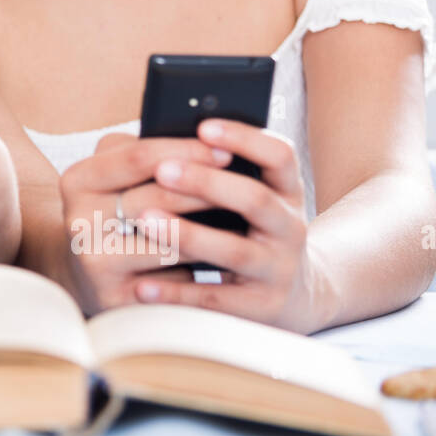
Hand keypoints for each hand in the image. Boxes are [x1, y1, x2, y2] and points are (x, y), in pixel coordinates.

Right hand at [58, 132, 234, 315]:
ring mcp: (94, 263)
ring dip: (211, 233)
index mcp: (77, 180)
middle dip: (207, 190)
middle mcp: (78, 221)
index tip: (226, 150)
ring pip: (169, 242)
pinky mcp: (116, 297)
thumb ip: (144, 154)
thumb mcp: (116, 175)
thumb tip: (205, 145)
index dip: (187, 151)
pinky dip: (200, 271)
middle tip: (247, 187)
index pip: (139, 156)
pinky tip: (221, 260)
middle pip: (156, 198)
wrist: (87, 273)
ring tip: (243, 222)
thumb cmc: (115, 212)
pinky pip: (172, 281)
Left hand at [131, 119, 325, 332]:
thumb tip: (157, 145)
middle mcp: (290, 228)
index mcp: (287, 192)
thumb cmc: (251, 232)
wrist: (294, 297)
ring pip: (235, 252)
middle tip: (162, 170)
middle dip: (207, 183)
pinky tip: (141, 286)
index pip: (279, 155)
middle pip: (255, 199)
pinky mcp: (262, 309)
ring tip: (144, 219)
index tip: (203, 126)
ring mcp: (279, 270)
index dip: (245, 138)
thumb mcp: (251, 198)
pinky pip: (215, 300)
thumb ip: (217, 172)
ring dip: (188, 234)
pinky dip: (177, 292)